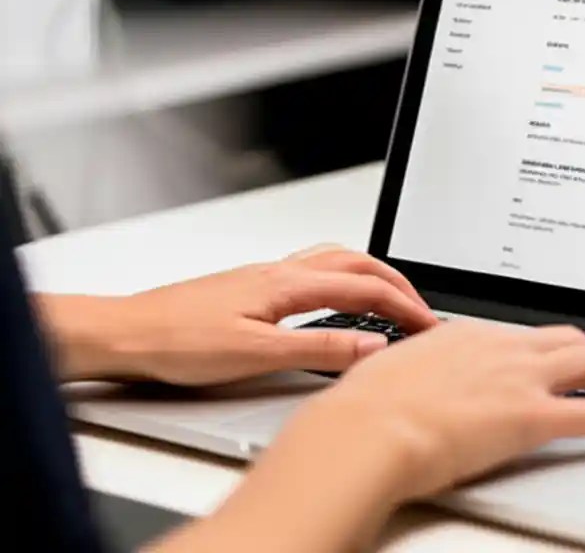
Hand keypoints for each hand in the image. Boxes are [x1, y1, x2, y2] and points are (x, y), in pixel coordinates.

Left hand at [39, 245, 435, 384]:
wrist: (123, 335)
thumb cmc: (175, 342)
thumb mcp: (257, 355)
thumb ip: (319, 350)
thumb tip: (372, 346)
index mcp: (287, 285)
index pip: (365, 289)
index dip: (404, 307)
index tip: (428, 326)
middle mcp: (279, 273)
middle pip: (356, 263)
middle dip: (397, 283)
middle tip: (421, 309)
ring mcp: (263, 277)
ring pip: (334, 261)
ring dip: (370, 275)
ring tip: (389, 298)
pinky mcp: (250, 289)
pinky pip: (312, 272)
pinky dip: (341, 281)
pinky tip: (333, 303)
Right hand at [151, 321, 584, 552]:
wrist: (362, 430)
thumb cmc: (363, 412)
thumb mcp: (391, 377)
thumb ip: (417, 375)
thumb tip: (414, 386)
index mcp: (465, 334)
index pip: (523, 335)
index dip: (548, 349)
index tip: (557, 357)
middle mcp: (500, 346)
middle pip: (566, 340)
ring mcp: (520, 378)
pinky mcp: (533, 416)